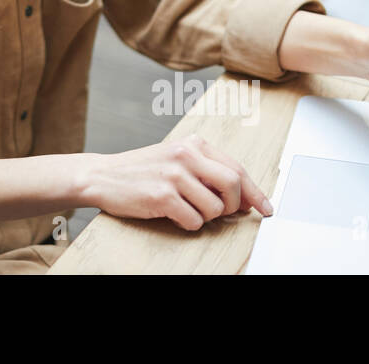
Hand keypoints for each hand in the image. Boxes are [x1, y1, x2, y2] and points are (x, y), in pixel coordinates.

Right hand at [84, 134, 272, 230]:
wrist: (102, 176)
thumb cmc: (142, 171)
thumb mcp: (175, 159)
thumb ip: (207, 171)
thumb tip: (244, 198)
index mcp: (192, 143)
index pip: (236, 168)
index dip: (255, 192)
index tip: (266, 208)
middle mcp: (185, 155)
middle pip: (233, 185)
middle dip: (234, 206)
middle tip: (225, 213)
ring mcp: (173, 175)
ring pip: (215, 208)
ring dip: (205, 217)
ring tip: (186, 209)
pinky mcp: (162, 196)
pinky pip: (194, 221)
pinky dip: (188, 224)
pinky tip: (172, 214)